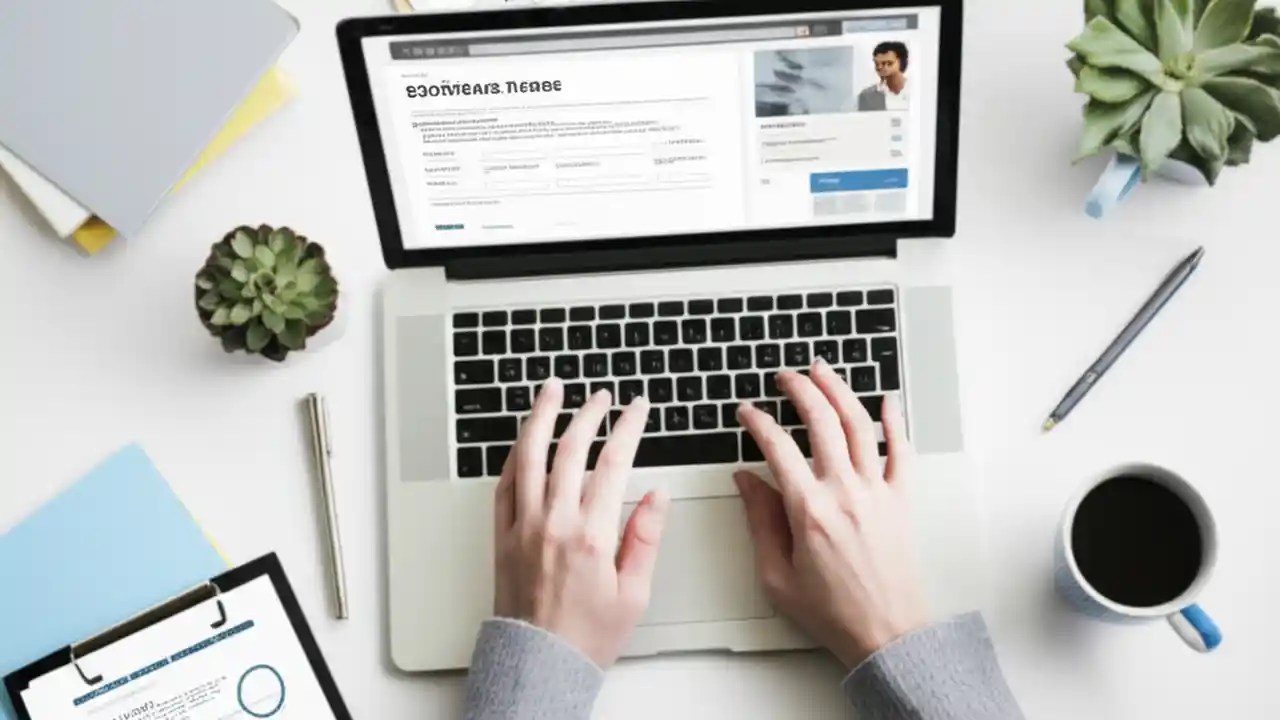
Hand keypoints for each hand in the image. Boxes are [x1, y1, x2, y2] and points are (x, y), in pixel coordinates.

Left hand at [493, 377, 669, 667]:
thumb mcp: (634, 594)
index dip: (627, 428)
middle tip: (601, 397)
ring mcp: (523, 526)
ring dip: (541, 418)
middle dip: (589, 415)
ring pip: (530, 457)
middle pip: (570, 450)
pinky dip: (516, 456)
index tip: (637, 408)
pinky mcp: (502, 536)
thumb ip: (645, 539)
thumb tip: (655, 496)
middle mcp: (553, 523)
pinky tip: (525, 441)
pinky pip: (504, 484)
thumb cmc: (587, 637)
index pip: (613, 463)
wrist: (540, 665)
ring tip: (551, 392)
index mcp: (591, 536)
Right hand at [735, 359, 927, 668]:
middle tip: (785, 377)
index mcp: (809, 511)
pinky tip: (887, 400)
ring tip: (823, 371)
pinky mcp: (902, 500)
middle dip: (799, 390)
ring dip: (839, 391)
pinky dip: (895, 420)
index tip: (747, 412)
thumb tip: (746, 480)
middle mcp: (845, 492)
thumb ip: (760, 521)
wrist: (887, 633)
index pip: (777, 447)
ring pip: (859, 425)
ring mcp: (877, 492)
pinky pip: (902, 450)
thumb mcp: (777, 575)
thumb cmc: (834, 612)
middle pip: (821, 422)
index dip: (758, 422)